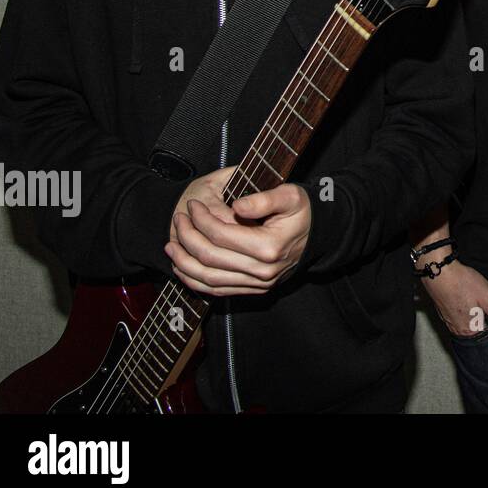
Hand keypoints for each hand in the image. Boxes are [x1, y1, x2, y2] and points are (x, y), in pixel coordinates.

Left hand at [164, 167, 311, 296]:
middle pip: (210, 257)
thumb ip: (264, 199)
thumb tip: (237, 205)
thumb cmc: (301, 212)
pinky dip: (194, 280)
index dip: (201, 219)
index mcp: (269, 247)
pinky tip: (182, 266)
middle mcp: (262, 271)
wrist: (316, 235)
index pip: (222, 235)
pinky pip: (215, 290)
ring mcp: (256, 284)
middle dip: (187, 237)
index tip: (193, 205)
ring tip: (171, 244)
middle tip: (179, 219)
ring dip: (184, 262)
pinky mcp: (252, 290)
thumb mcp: (290, 196)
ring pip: (208, 279)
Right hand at [421, 258, 487, 336]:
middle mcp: (457, 329)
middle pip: (476, 327)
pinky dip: (462, 307)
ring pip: (467, 321)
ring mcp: (448, 321)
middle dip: (482, 315)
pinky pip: (457, 314)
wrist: (438, 271)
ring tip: (472, 296)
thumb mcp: (487, 296)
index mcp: (470, 330)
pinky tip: (463, 296)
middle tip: (481, 300)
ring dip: (472, 311)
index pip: (487, 333)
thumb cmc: (462, 282)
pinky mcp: (443, 312)